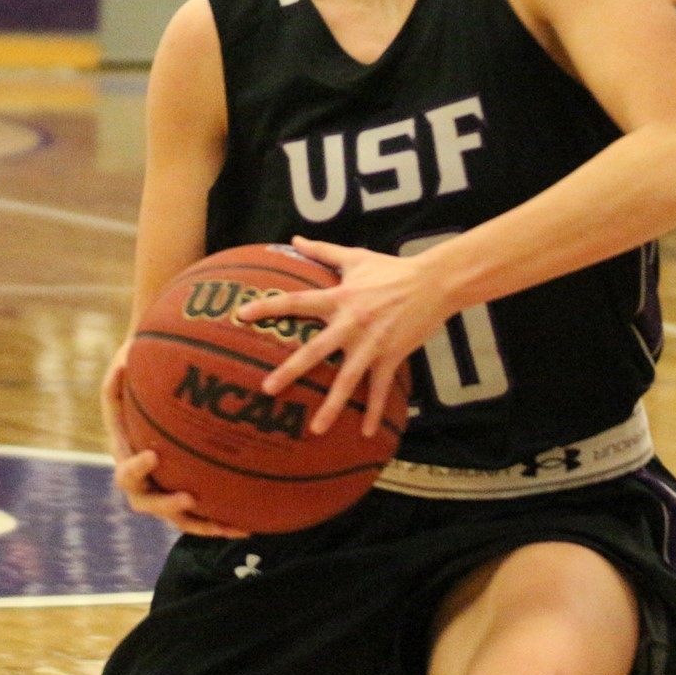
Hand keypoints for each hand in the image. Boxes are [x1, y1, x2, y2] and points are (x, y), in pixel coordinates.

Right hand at [101, 342, 249, 537]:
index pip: (126, 469)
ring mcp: (163, 488)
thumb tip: (124, 360)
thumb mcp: (128, 365)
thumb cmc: (141, 376)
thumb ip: (123, 367)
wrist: (159, 393)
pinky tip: (247, 526)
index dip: (136, 469)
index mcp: (127, 453)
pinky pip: (201, 517)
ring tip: (226, 526)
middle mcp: (143, 478)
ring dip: (201, 524)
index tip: (153, 455)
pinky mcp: (186, 494)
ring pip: (177, 517)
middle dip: (166, 504)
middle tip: (189, 497)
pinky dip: (220, 523)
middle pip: (146, 503)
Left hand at [240, 235, 449, 438]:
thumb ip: (322, 251)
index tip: (242, 314)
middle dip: (291, 370)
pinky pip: (380, 389)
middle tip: (267, 389)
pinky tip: (363, 435)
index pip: (297, 302)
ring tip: (315, 429)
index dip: (269, 306)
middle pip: (316, 350)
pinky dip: (374, 413)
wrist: (433, 283)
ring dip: (331, 406)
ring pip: (347, 380)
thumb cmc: (391, 269)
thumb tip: (294, 239)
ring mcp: (371, 344)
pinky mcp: (391, 356)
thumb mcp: (356, 257)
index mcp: (339, 298)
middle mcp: (351, 323)